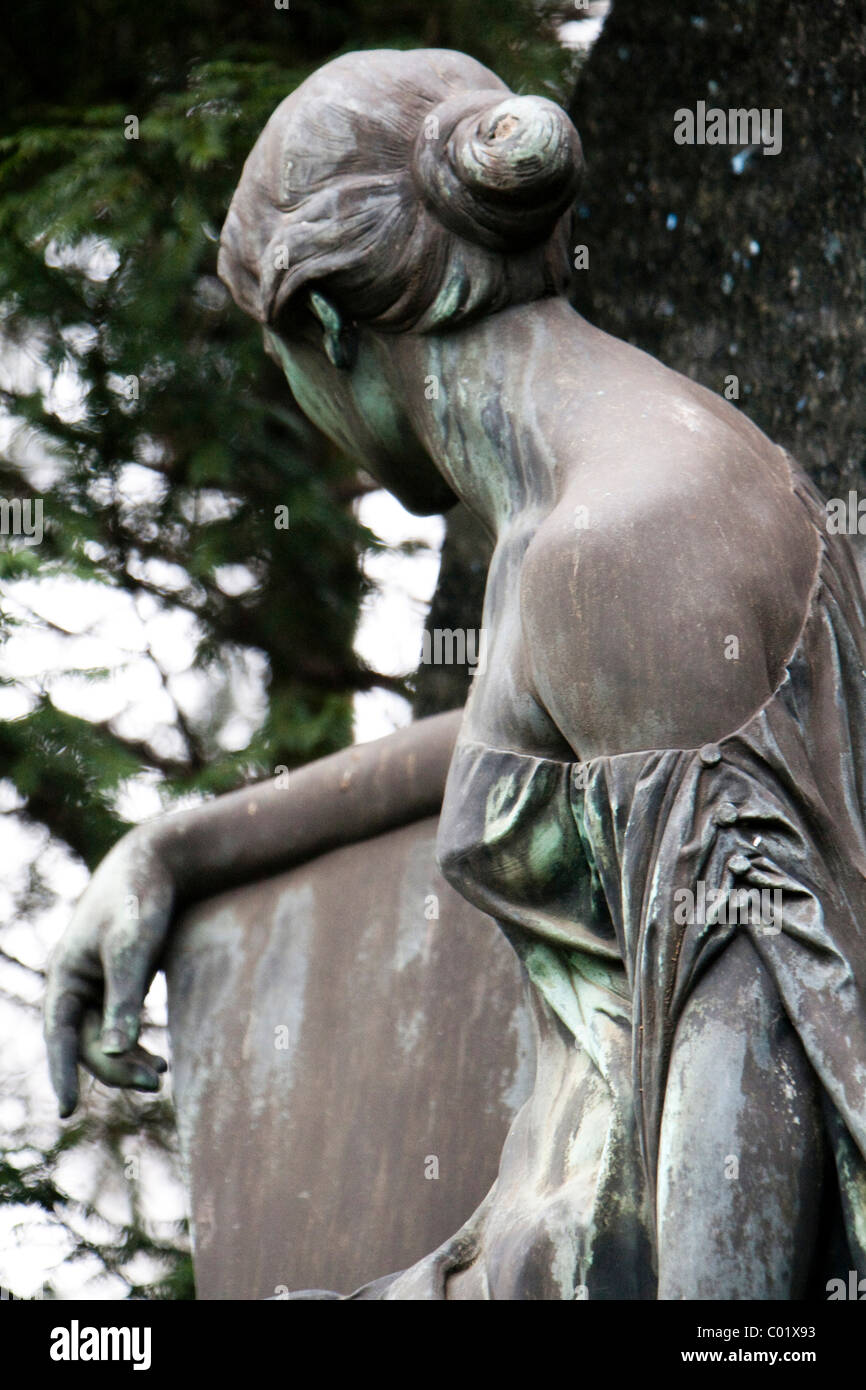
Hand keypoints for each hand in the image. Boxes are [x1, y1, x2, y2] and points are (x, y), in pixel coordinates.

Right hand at [43, 829, 174, 1117]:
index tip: (66, 1112)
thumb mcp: (132, 949)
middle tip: (158, 1082)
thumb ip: (124, 998)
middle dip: (116, 1068)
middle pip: (85, 1042)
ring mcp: (97, 984)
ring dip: (127, 1061)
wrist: (158, 862)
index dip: (62, 1072)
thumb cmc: (140, 900)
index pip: (58, 1034)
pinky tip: (160, 1058)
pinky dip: (135, 1046)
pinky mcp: (120, 982)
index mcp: (65, 974)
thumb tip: (115, 1051)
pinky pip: (119, 1027)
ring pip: (103, 1039)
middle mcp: (75, 983)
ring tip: (162, 1074)